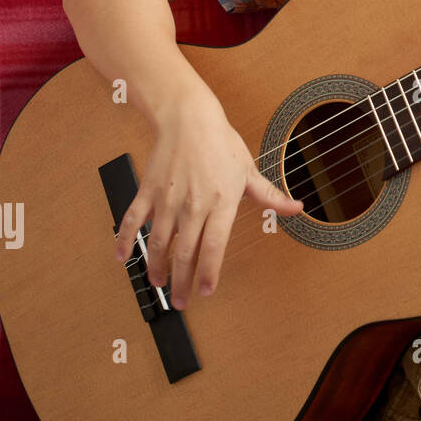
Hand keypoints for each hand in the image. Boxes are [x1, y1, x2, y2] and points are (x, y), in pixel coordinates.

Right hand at [113, 91, 303, 309]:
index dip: (209, 272)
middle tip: (181, 301)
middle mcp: (193, 204)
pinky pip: (133, 220)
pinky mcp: (148, 191)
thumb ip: (270, 196)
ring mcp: (168, 199)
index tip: (207, 291)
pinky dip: (126, 240)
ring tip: (160, 284)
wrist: (189, 119)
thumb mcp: (249, 171)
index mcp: (221, 202)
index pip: (215, 246)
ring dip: (157, 267)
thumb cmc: (221, 143)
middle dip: (182, 282)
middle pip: (185, 252)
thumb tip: (296, 208)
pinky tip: (124, 258)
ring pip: (159, 243)